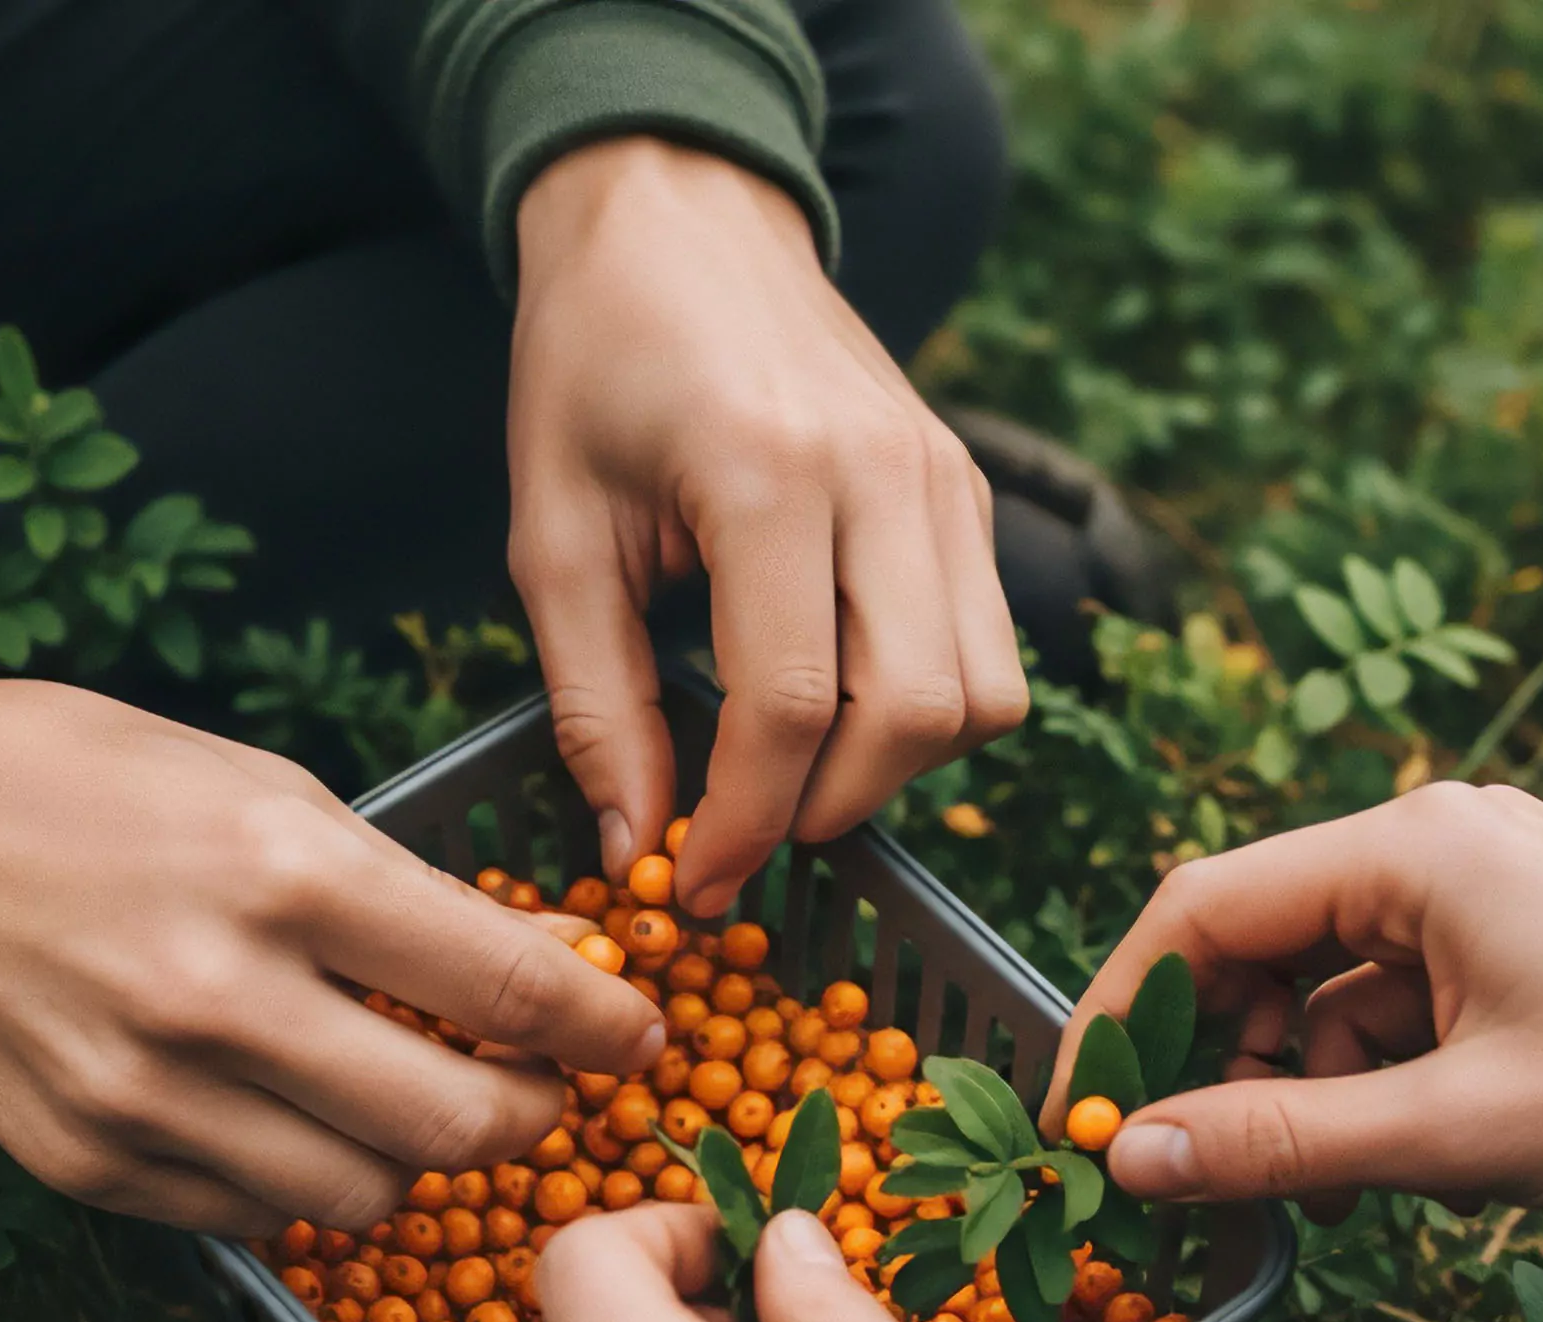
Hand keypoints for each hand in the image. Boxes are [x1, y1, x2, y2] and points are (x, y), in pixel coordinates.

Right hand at [0, 669, 667, 1230]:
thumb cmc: (63, 777)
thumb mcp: (251, 783)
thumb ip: (385, 890)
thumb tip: (525, 969)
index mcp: (284, 870)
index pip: (512, 986)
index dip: (604, 1027)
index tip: (635, 1036)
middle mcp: (223, 996)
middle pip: (458, 1124)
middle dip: (530, 1120)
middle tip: (539, 1095)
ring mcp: (148, 1095)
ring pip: (363, 1197)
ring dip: (410, 1164)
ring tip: (401, 1108)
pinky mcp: (88, 1163)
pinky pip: (250, 1216)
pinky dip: (294, 1183)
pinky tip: (284, 1122)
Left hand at [509, 137, 1026, 916]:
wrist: (680, 216)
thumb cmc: (595, 365)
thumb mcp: (553, 534)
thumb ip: (595, 700)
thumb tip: (636, 845)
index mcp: (767, 473)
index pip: (792, 704)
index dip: (745, 823)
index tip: (693, 884)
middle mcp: (884, 474)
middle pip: (915, 714)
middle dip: (827, 809)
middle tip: (743, 835)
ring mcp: (946, 478)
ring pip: (982, 695)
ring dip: (894, 770)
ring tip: (793, 776)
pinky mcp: (970, 488)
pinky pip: (990, 647)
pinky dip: (926, 711)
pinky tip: (837, 707)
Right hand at [1059, 783, 1542, 1222]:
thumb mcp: (1462, 1133)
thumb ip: (1284, 1143)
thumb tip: (1133, 1161)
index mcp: (1415, 846)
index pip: (1203, 907)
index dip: (1125, 1015)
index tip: (1084, 1121)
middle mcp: (1437, 839)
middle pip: (1256, 943)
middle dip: (1221, 1063)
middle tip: (1210, 1178)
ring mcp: (1481, 886)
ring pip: (1323, 988)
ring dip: (1307, 1088)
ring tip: (1346, 1188)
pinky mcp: (1516, 937)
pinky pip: (1394, 1003)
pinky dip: (1379, 1082)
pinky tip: (1410, 1165)